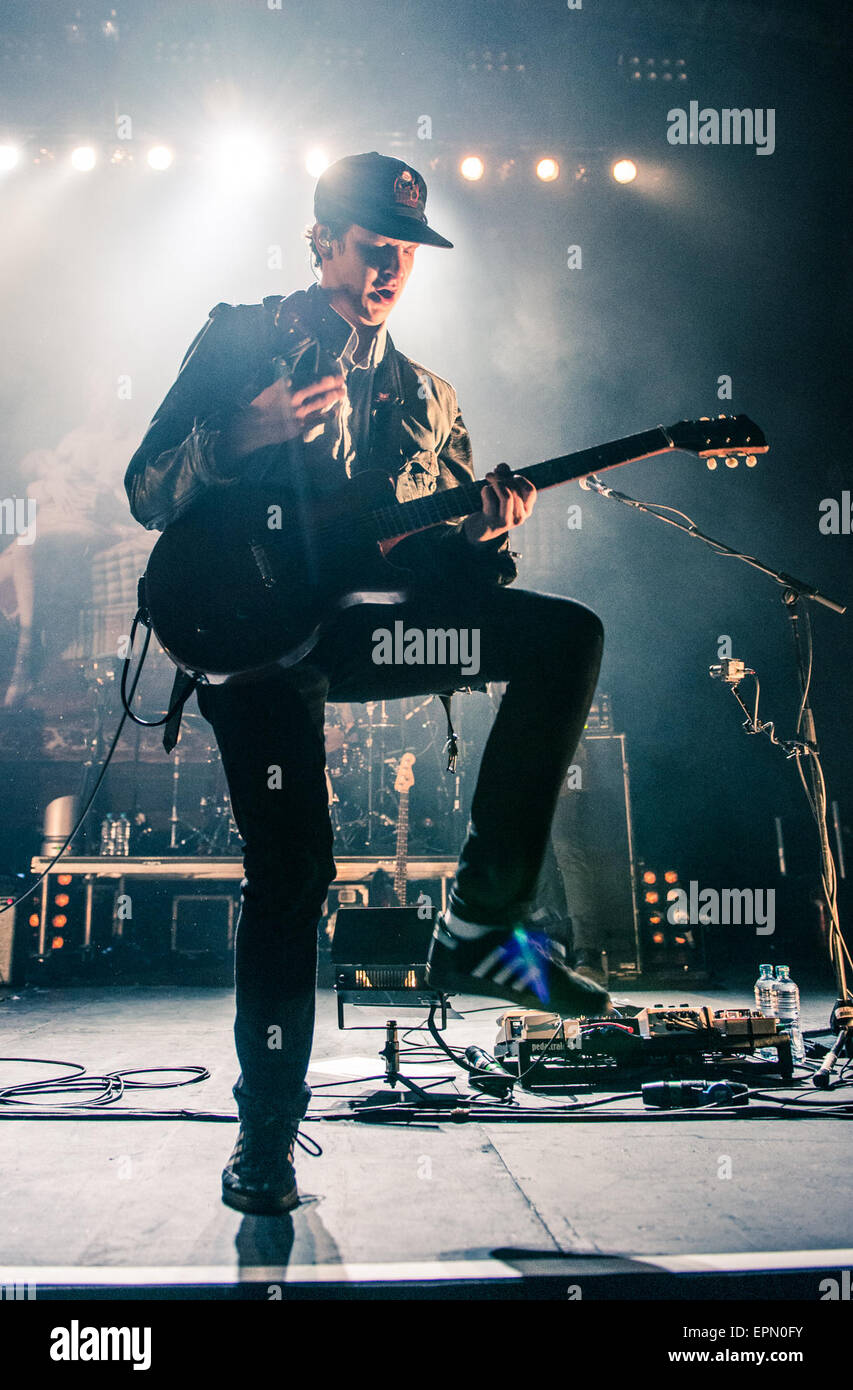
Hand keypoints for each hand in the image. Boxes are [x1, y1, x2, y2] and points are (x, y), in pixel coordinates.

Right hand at [224, 372, 345, 458]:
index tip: (331, 374)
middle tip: (342, 380)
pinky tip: (335, 412)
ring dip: (334, 396)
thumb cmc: (259, 407)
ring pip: (321, 402)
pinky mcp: (299, 426)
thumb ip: (287, 383)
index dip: (323, 375)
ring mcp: (298, 412)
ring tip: (343, 393)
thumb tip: (303, 378)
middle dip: (333, 382)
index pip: (309, 376)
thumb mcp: (271, 389)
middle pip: (319, 386)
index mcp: (285, 383)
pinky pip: (318, 420)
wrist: (250, 428)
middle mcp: (294, 395)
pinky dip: (328, 415)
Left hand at [463, 462, 535, 543]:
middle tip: (490, 475)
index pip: (530, 491)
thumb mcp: (500, 489)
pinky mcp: (493, 523)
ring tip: (488, 479)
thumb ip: (504, 475)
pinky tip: (484, 491)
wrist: (479, 529)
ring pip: (506, 495)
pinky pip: (491, 500)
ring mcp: (507, 521)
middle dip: (502, 478)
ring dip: (496, 483)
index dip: (519, 479)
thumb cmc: (492, 506)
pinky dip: (486, 491)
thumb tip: (502, 466)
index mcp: (526, 509)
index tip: (509, 476)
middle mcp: (520, 517)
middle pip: (515, 489)